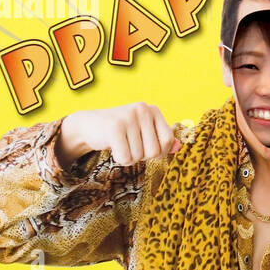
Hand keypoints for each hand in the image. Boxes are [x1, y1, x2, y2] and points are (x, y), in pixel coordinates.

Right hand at [56, 103, 179, 169]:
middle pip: (154, 151)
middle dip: (142, 156)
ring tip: (120, 144)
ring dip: (129, 157)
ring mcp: (128, 117)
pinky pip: (125, 158)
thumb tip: (179, 147)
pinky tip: (113, 147)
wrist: (90, 125)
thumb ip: (162, 139)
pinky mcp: (114, 127)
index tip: (146, 148)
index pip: (168, 140)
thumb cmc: (122, 131)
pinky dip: (119, 159)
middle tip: (130, 145)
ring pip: (138, 156)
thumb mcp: (144, 132)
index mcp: (153, 110)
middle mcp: (142, 110)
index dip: (159, 151)